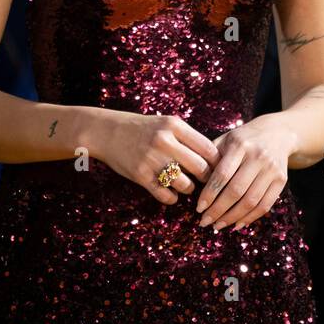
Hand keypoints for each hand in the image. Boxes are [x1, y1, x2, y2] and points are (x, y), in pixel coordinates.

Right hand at [94, 112, 219, 205]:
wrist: (106, 131)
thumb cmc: (142, 128)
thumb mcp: (166, 124)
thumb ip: (189, 138)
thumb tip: (216, 161)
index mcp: (174, 126)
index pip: (209, 149)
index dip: (218, 163)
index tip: (218, 169)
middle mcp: (164, 141)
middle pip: (201, 169)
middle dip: (206, 180)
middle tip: (205, 183)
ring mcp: (151, 159)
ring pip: (185, 185)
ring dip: (189, 189)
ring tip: (185, 186)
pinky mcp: (140, 175)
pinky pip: (166, 196)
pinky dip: (172, 198)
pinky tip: (170, 193)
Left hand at [195, 114, 294, 230]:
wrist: (278, 133)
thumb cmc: (243, 139)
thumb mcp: (225, 140)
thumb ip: (210, 158)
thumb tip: (192, 182)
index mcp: (240, 145)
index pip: (222, 174)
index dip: (209, 194)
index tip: (198, 208)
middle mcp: (258, 157)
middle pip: (236, 191)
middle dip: (218, 210)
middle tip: (204, 222)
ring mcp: (272, 169)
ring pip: (251, 201)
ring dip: (232, 217)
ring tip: (218, 225)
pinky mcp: (282, 180)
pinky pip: (265, 205)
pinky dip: (250, 218)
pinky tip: (237, 224)